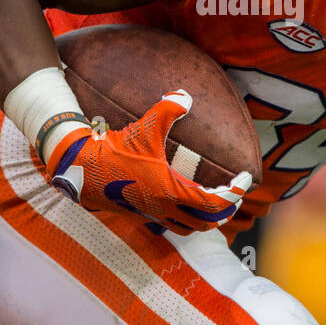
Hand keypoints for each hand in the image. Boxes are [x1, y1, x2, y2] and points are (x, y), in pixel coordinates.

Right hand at [41, 89, 251, 234]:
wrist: (80, 170)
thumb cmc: (114, 150)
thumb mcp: (144, 127)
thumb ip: (168, 108)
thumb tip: (186, 95)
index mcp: (170, 192)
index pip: (215, 203)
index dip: (235, 193)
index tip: (245, 179)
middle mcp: (164, 209)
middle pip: (207, 223)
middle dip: (225, 211)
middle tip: (234, 193)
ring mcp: (152, 216)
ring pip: (190, 229)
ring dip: (206, 220)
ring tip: (214, 203)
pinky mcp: (140, 216)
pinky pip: (172, 226)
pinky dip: (186, 219)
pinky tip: (184, 202)